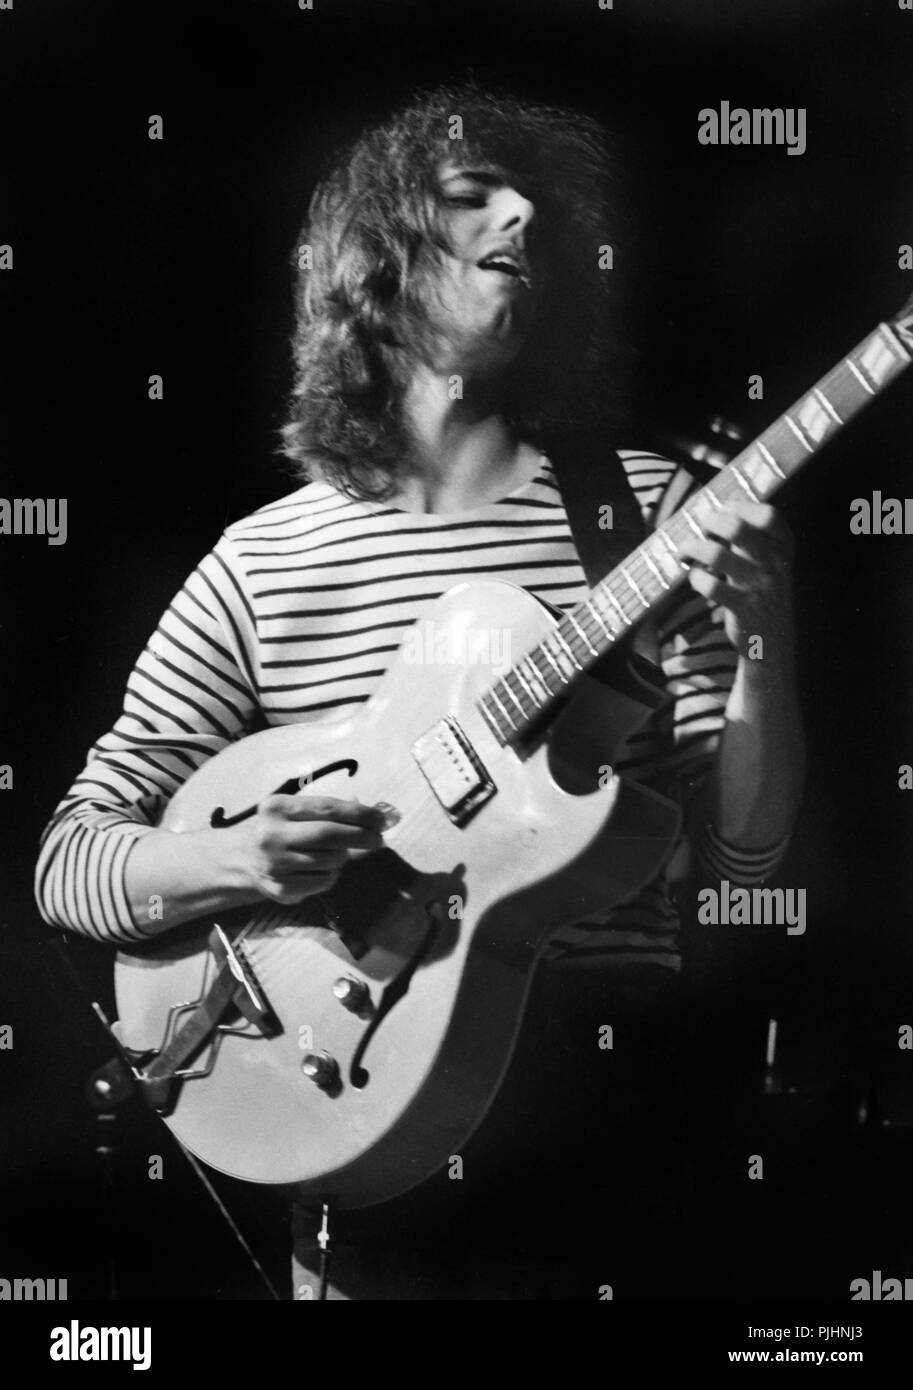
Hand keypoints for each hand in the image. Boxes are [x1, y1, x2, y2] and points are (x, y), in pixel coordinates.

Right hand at [231, 794, 385, 904]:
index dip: (358, 813)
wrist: (243, 860)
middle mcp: (272, 835)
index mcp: (277, 807)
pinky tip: (322, 868)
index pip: (326, 808)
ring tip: (336, 852)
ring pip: (330, 861)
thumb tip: (374, 816)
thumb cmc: (281, 829)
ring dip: (343, 856)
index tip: (381, 818)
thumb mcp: (297, 811)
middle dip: (360, 836)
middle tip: (378, 839)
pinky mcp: (281, 888)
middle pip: (329, 835)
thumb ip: (331, 811)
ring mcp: (275, 864)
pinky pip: (324, 881)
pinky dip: (332, 874)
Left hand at [678, 501, 795, 661]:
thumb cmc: (762, 590)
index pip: (768, 514)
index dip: (740, 506)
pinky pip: (710, 585)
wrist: (772, 639)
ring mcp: (760, 586)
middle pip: (736, 528)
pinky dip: (695, 578)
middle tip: (701, 528)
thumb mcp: (769, 561)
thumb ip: (751, 537)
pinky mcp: (743, 608)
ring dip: (692, 547)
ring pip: (716, 554)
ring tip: (684, 551)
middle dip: (710, 521)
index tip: (723, 508)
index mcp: (784, 547)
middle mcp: (776, 563)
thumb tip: (714, 511)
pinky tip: (696, 577)